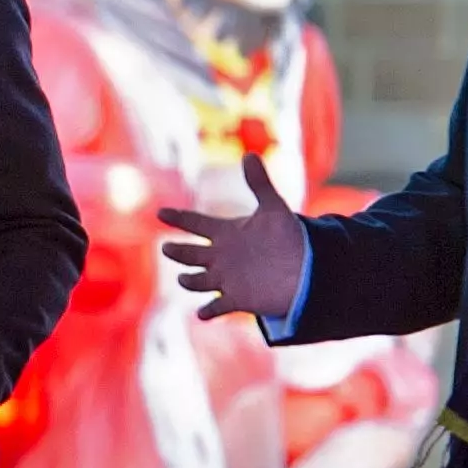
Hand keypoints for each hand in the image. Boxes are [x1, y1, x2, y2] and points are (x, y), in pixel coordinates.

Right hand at [159, 156, 310, 322]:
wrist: (306, 269)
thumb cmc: (289, 238)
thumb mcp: (273, 208)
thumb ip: (260, 183)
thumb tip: (249, 154)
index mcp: (225, 233)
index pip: (195, 223)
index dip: (178, 218)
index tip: (161, 212)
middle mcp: (220, 256)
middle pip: (189, 254)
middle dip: (178, 252)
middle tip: (169, 248)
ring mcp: (226, 279)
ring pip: (197, 280)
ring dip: (189, 280)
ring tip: (185, 278)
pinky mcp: (237, 299)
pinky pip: (217, 306)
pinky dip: (208, 311)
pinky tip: (203, 313)